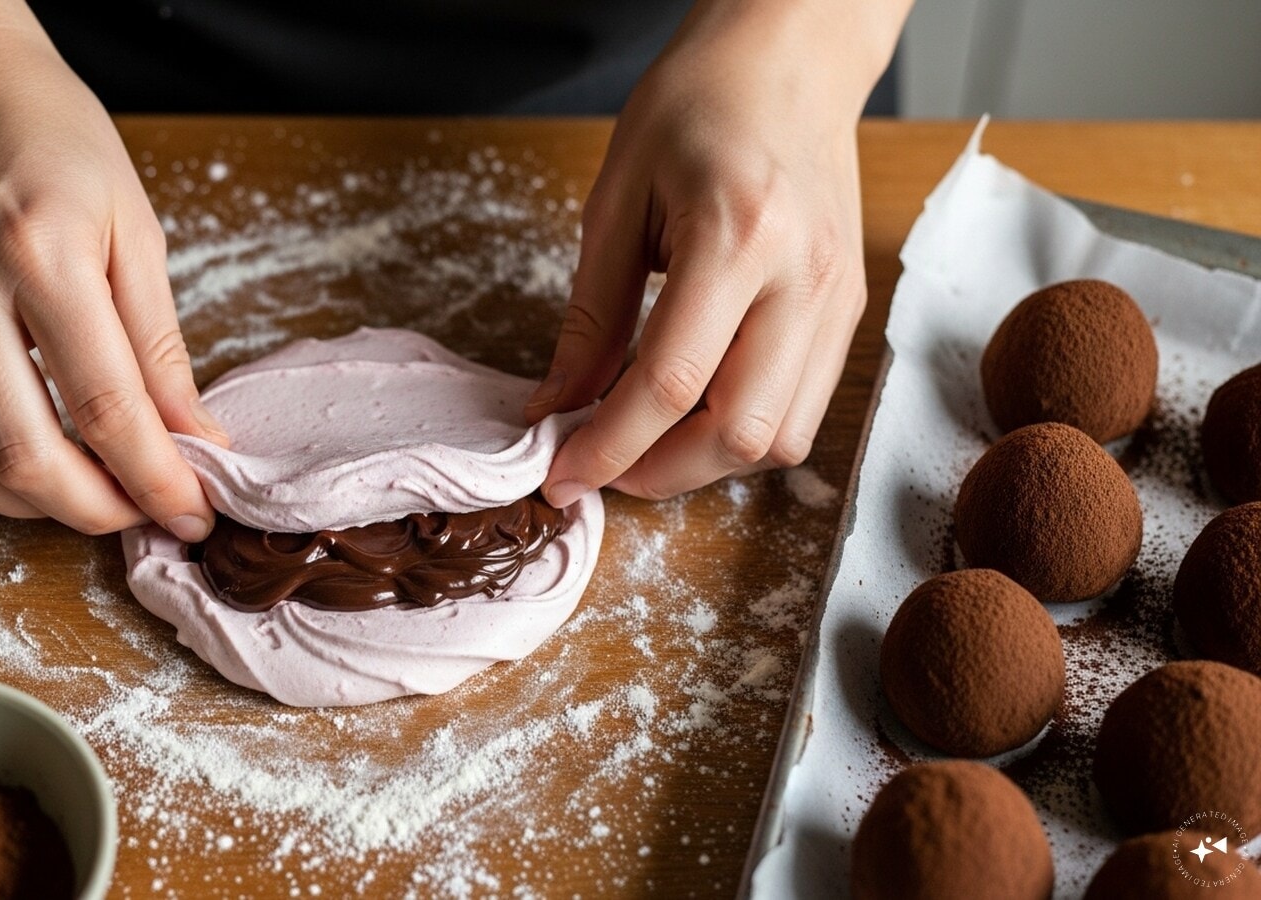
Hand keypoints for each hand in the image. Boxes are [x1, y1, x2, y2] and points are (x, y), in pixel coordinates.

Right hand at [0, 2, 226, 539]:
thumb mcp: (134, 228)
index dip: (157, 479)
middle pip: (27, 459)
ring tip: (95, 493)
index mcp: (39, 256)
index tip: (193, 510)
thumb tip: (192, 435)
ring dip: (39, 506)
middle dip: (99, 511)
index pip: (107, 409)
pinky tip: (31, 465)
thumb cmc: (51, 139)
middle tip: (147, 513)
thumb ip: (161, 343)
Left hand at [526, 0, 906, 504]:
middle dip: (659, 472)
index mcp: (739, 237)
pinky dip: (744, 430)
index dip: (608, 447)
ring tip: (645, 443)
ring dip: (706, 462)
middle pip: (739, 432)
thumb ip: (589, 316)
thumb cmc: (697, 104)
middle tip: (600, 467)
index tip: (562, 475)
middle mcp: (806, 278)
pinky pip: (804, 409)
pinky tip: (694, 412)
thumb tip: (558, 406)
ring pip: (783, 439)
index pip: (670, 384)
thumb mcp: (615, 200)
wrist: (791, 57)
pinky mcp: (850, 311)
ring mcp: (840, 299)